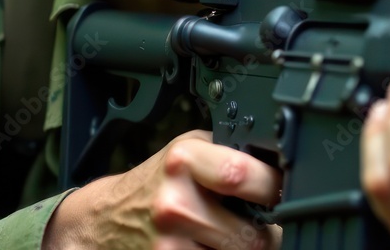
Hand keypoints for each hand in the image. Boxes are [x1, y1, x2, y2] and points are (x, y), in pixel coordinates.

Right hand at [42, 129, 281, 249]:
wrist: (106, 220)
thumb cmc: (156, 181)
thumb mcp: (188, 149)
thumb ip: (230, 151)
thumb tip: (281, 161)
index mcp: (184, 161)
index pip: (243, 175)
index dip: (273, 187)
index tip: (283, 190)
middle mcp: (176, 203)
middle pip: (252, 234)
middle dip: (266, 231)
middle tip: (261, 221)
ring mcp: (171, 243)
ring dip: (246, 248)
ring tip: (231, 233)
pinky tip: (210, 245)